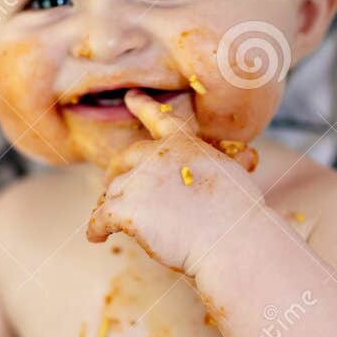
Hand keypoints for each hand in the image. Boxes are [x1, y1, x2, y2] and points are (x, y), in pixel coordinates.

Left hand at [85, 90, 261, 272]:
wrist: (231, 239)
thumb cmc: (238, 214)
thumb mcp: (233, 175)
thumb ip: (217, 167)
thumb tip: (240, 161)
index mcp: (184, 144)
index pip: (160, 118)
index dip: (143, 106)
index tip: (130, 97)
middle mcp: (158, 156)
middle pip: (124, 160)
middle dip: (116, 172)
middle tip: (111, 188)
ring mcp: (139, 181)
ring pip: (114, 191)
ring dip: (109, 205)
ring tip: (108, 223)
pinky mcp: (126, 209)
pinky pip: (100, 218)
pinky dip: (96, 228)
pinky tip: (96, 237)